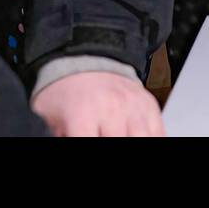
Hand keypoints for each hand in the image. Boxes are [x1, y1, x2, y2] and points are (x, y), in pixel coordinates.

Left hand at [30, 71, 161, 136]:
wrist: (86, 58)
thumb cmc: (66, 91)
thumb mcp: (50, 116)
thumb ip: (60, 134)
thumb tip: (64, 139)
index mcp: (83, 115)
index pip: (89, 143)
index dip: (88, 149)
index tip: (87, 144)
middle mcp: (112, 110)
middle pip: (119, 141)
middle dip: (112, 145)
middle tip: (104, 138)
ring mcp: (134, 107)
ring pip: (143, 138)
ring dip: (134, 141)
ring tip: (123, 138)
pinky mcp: (149, 105)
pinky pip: (158, 132)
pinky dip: (152, 137)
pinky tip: (140, 137)